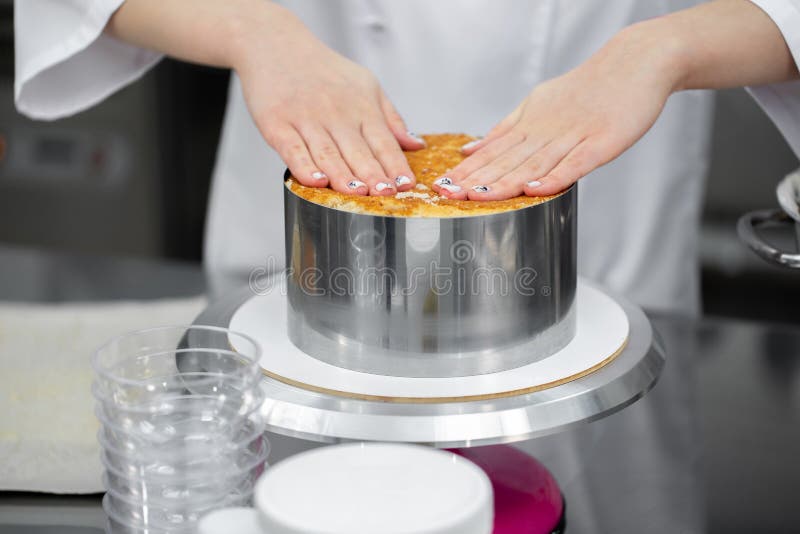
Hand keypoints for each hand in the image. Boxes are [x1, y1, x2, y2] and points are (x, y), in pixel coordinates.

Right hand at [233, 4, 423, 195]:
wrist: (275, 44)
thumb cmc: (324, 70)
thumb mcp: (366, 85)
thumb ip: (391, 118)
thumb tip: (416, 145)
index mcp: (361, 106)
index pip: (383, 141)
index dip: (395, 165)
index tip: (406, 185)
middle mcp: (336, 113)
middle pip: (358, 151)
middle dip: (374, 175)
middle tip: (386, 195)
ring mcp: (305, 119)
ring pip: (328, 154)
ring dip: (344, 176)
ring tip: (358, 194)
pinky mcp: (276, 124)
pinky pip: (293, 150)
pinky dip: (304, 166)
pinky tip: (317, 181)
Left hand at [434, 23, 682, 199]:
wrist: (635, 62)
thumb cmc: (588, 88)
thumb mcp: (537, 104)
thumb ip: (504, 130)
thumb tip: (469, 148)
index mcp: (529, 124)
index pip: (491, 151)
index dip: (466, 170)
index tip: (441, 185)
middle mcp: (545, 130)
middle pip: (506, 160)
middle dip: (475, 179)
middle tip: (448, 195)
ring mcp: (573, 136)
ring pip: (533, 163)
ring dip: (504, 182)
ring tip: (477, 197)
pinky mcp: (601, 142)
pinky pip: (575, 163)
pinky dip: (554, 177)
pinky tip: (534, 190)